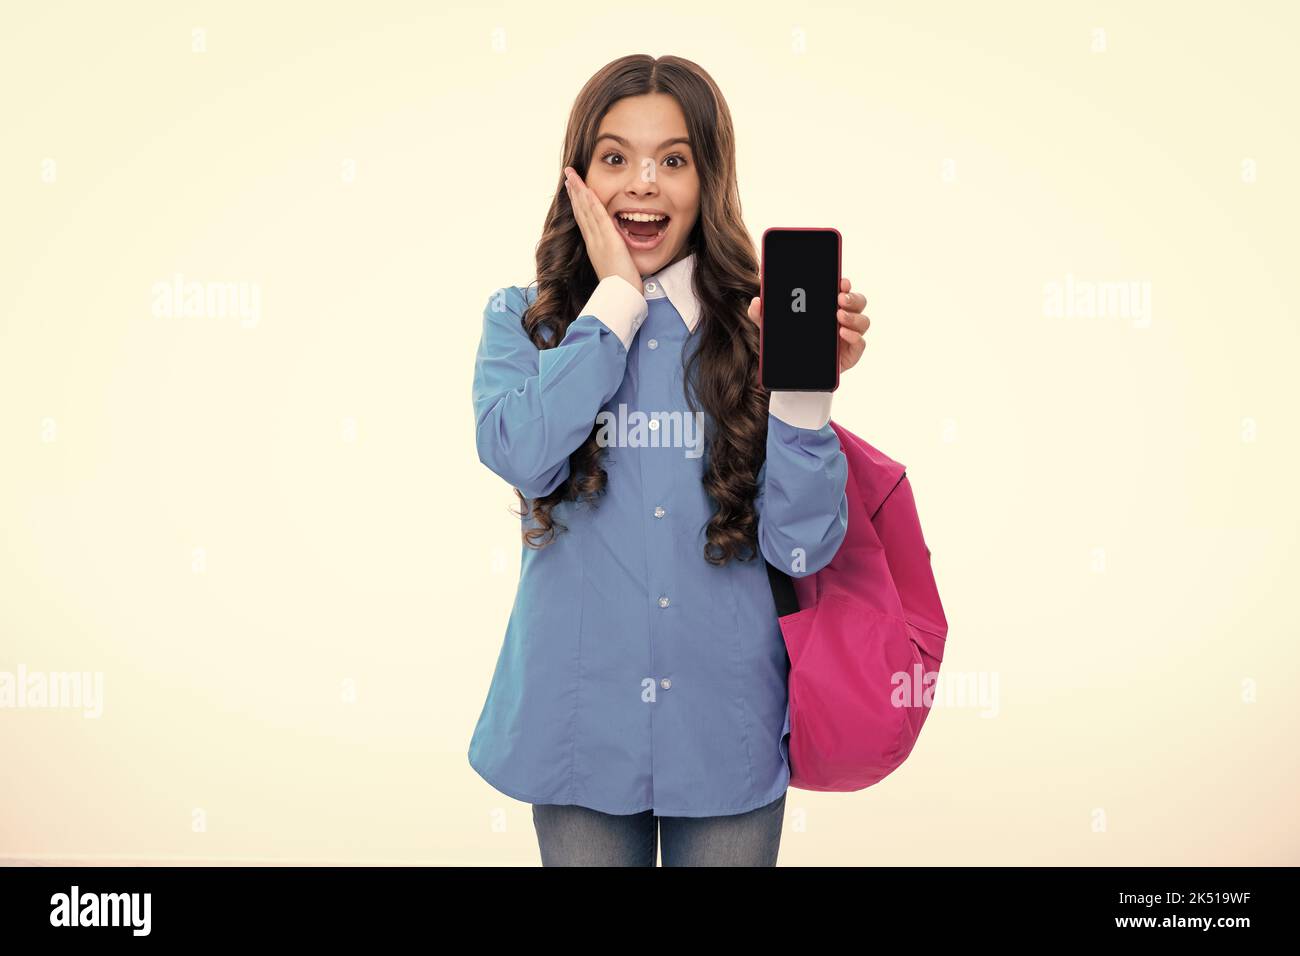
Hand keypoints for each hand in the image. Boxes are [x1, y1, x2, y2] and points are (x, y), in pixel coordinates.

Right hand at [563, 166, 640, 292]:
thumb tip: (615, 249)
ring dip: (579, 191)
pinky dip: (593, 203)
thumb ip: (612, 254)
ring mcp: (599, 240)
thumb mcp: (613, 265)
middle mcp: (593, 240)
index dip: (577, 202)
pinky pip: (599, 218)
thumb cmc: (620, 285)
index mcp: (594, 245)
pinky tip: (587, 190)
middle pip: (580, 211)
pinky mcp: (609, 241)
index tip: (573, 188)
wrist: (620, 297)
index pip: (584, 219)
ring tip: (572, 176)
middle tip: (568, 174)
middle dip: (574, 191)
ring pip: (586, 211)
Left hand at [747, 277, 870, 374]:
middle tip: (840, 299)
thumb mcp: (772, 329)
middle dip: (852, 298)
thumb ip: (762, 315)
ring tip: (839, 317)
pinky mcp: (850, 354)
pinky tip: (843, 333)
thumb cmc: (788, 346)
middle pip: (858, 302)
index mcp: (827, 307)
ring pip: (863, 321)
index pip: (842, 290)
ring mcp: (848, 336)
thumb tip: (757, 302)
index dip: (845, 284)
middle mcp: (842, 319)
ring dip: (854, 317)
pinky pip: (861, 343)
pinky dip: (855, 337)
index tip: (840, 281)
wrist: (792, 376)